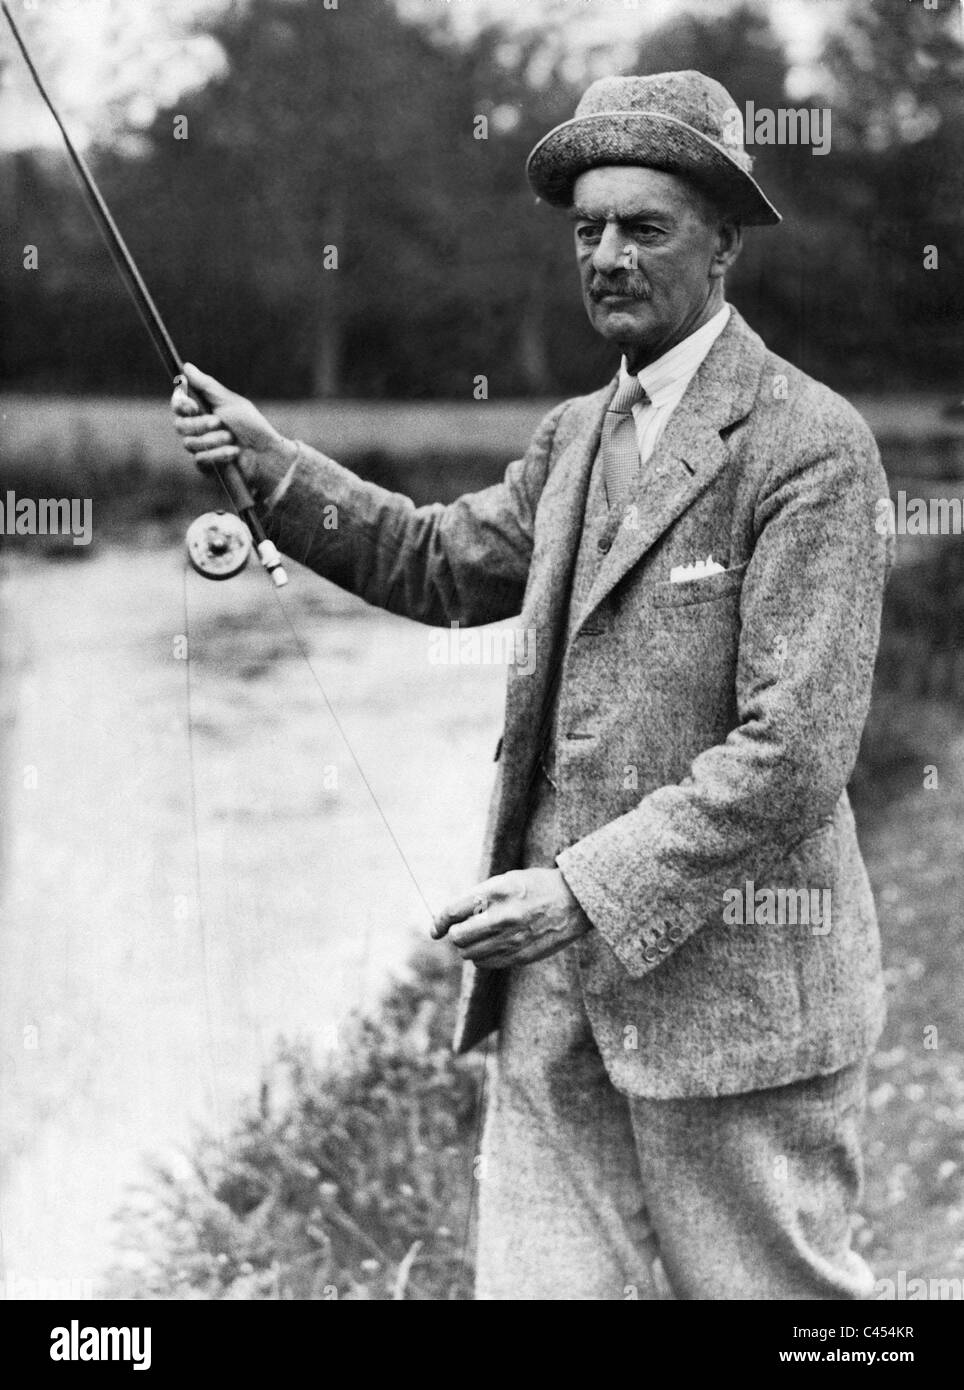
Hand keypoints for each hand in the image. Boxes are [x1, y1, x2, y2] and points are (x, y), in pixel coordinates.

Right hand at [171, 362, 295, 492]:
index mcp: (202, 410)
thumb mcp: (230, 402)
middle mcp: (197, 429)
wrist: (266, 454)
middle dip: (199, 424)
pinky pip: (200, 460)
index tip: (191, 405)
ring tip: (232, 439)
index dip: (180, 404)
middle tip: (218, 422)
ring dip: (213, 440)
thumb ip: (206, 385)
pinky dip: (218, 455)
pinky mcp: (206, 466)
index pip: (178, 404)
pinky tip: (233, 454)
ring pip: (189, 443)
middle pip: (179, 425)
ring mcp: (200, 448)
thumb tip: (186, 366)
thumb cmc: (251, 425)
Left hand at [432, 868, 591, 969]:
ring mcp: (512, 939)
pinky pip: (487, 964)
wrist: (575, 901)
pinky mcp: (521, 956)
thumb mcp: (507, 880)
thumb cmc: (536, 886)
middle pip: (459, 937)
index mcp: (496, 892)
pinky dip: (483, 958)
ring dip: (469, 948)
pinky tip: (492, 947)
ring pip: (470, 954)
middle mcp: (503, 917)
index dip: (440, 922)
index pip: (454, 911)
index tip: (436, 929)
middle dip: (455, 935)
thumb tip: (451, 918)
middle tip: (462, 931)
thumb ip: (479, 897)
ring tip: (480, 938)